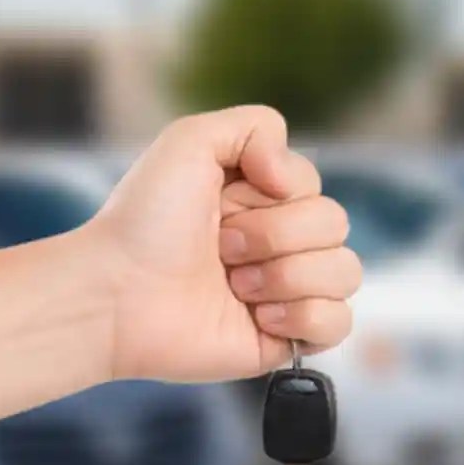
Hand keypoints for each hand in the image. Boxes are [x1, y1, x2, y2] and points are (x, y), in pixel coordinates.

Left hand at [85, 106, 361, 381]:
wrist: (117, 294)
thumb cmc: (143, 221)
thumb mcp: (190, 140)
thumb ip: (256, 126)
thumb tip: (293, 180)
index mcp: (263, 198)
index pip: (315, 187)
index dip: (276, 195)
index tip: (222, 206)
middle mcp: (280, 242)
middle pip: (337, 225)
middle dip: (276, 236)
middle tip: (222, 250)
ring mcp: (287, 291)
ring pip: (346, 273)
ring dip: (288, 276)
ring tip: (237, 286)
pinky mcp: (287, 339)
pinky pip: (340, 324)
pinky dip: (305, 316)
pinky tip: (261, 318)